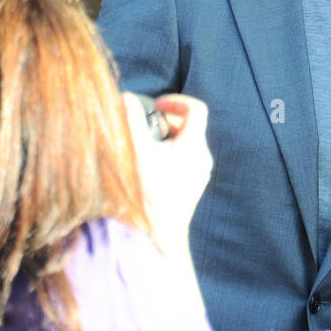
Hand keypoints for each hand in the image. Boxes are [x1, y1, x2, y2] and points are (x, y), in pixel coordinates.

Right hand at [122, 92, 211, 254]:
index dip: (176, 101)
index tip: (156, 105)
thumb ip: (133, 121)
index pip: (196, 109)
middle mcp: (203, 157)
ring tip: (146, 144)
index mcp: (195, 144)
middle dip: (168, 120)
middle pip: (192, 126)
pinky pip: (187, 160)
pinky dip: (171, 154)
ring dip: (168, 138)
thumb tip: (127, 97)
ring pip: (189, 144)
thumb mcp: (138, 150)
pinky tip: (150, 164)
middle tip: (147, 125)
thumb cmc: (148, 191)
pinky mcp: (194, 186)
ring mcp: (201, 173)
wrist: (159, 232)